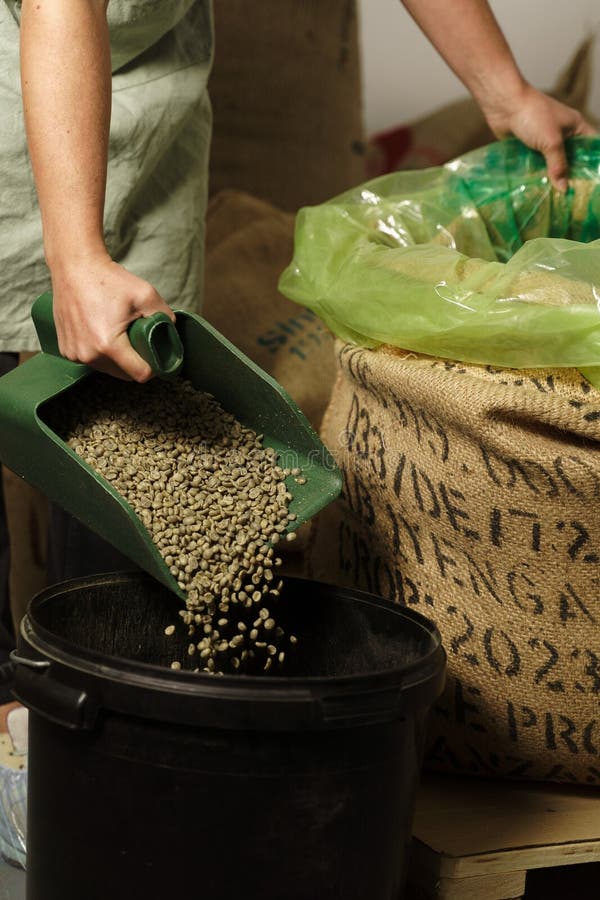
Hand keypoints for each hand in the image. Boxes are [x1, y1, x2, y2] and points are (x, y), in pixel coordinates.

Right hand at [50, 251, 175, 381]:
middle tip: (137, 341)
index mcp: (108, 345)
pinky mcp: (65, 350)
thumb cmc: (107, 279)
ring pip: (106, 369)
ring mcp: (74, 354)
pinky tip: (101, 334)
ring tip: (118, 336)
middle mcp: (88, 355)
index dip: (153, 367)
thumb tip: (172, 331)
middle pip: (123, 374)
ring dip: (116, 359)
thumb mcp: (146, 294)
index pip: (140, 374)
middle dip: (134, 362)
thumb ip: (164, 316)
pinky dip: (99, 353)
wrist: (75, 267)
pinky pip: (90, 361)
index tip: (155, 355)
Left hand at [482, 83, 595, 191]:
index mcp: (575, 127)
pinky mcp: (527, 146)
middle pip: (570, 158)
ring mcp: (543, 140)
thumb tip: (563, 188)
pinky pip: (534, 164)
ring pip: (551, 163)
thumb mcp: (552, 142)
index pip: (590, 146)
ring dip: (550, 178)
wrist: (504, 104)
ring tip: (553, 199)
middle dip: (570, 175)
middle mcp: (561, 134)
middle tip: (571, 198)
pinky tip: (536, 190)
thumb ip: (558, 165)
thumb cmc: (533, 116)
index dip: (592, 163)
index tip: (589, 182)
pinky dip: (535, 174)